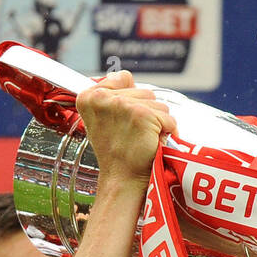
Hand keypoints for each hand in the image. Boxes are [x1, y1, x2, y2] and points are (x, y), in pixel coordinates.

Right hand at [76, 71, 176, 186]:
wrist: (122, 179)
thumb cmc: (115, 154)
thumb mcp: (102, 120)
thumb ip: (110, 97)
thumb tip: (127, 78)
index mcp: (88, 96)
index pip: (123, 78)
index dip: (132, 98)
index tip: (125, 120)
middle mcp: (102, 97)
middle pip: (144, 91)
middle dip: (146, 113)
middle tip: (134, 134)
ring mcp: (123, 105)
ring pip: (158, 104)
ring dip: (157, 122)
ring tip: (142, 139)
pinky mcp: (142, 115)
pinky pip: (168, 118)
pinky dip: (167, 131)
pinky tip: (153, 142)